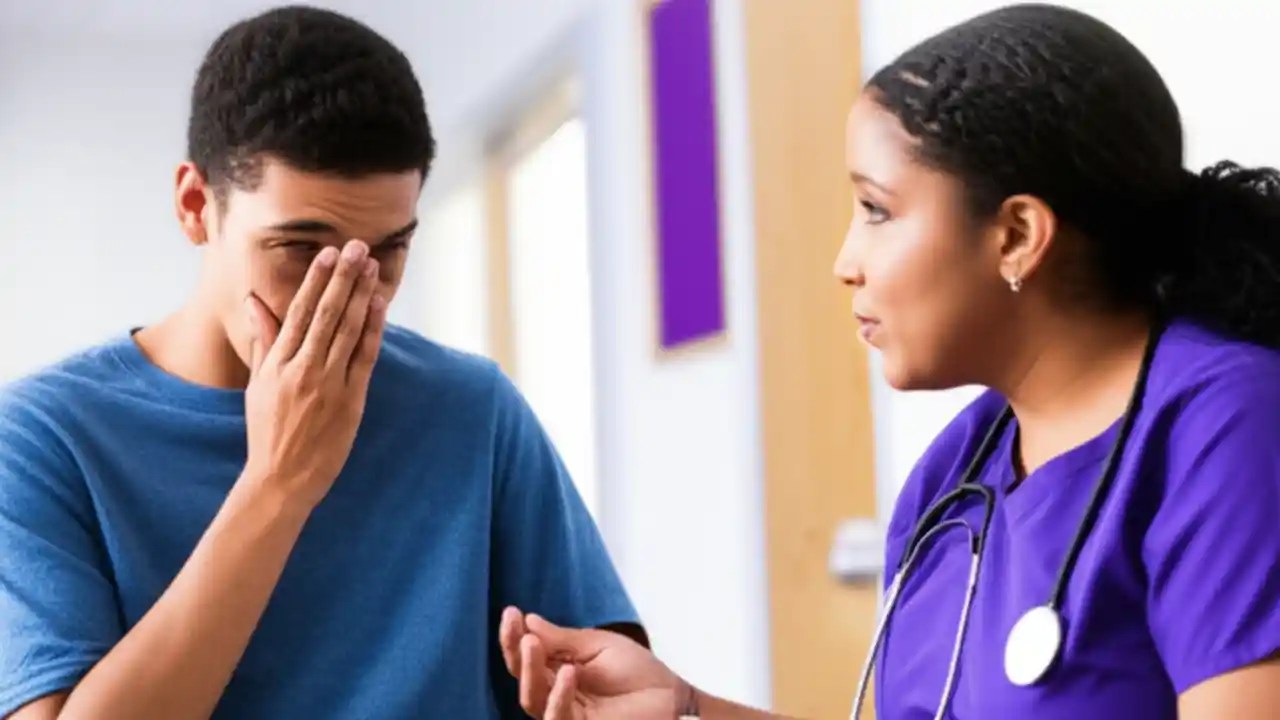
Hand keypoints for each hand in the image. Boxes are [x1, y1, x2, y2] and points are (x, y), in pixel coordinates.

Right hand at [241, 239, 386, 509]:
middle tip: (356, 246)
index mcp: (278, 363)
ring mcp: (328, 384)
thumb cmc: (268, 431)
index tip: (327, 253)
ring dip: (361, 294)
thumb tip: (254, 303)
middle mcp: (302, 369)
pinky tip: (379, 305)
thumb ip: (263, 341)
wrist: (281, 478)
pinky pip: (364, 357)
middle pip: (327, 313)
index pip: (300, 311)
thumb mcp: (258, 383)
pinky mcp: (350, 400)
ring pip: (348, 329)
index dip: (315, 279)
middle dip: (342, 276)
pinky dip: (372, 329)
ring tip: (371, 266)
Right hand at [500, 607, 689, 719]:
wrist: (671, 698)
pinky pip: (558, 717)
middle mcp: (556, 693)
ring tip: (532, 644)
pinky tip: (568, 672)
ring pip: (533, 698)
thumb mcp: (598, 646)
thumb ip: (563, 639)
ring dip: (530, 671)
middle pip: (524, 677)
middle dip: (516, 653)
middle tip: (521, 632)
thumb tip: (528, 621)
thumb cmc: (638, 672)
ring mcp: (566, 713)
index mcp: (558, 670)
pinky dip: (560, 695)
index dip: (514, 637)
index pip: (527, 656)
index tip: (510, 613)